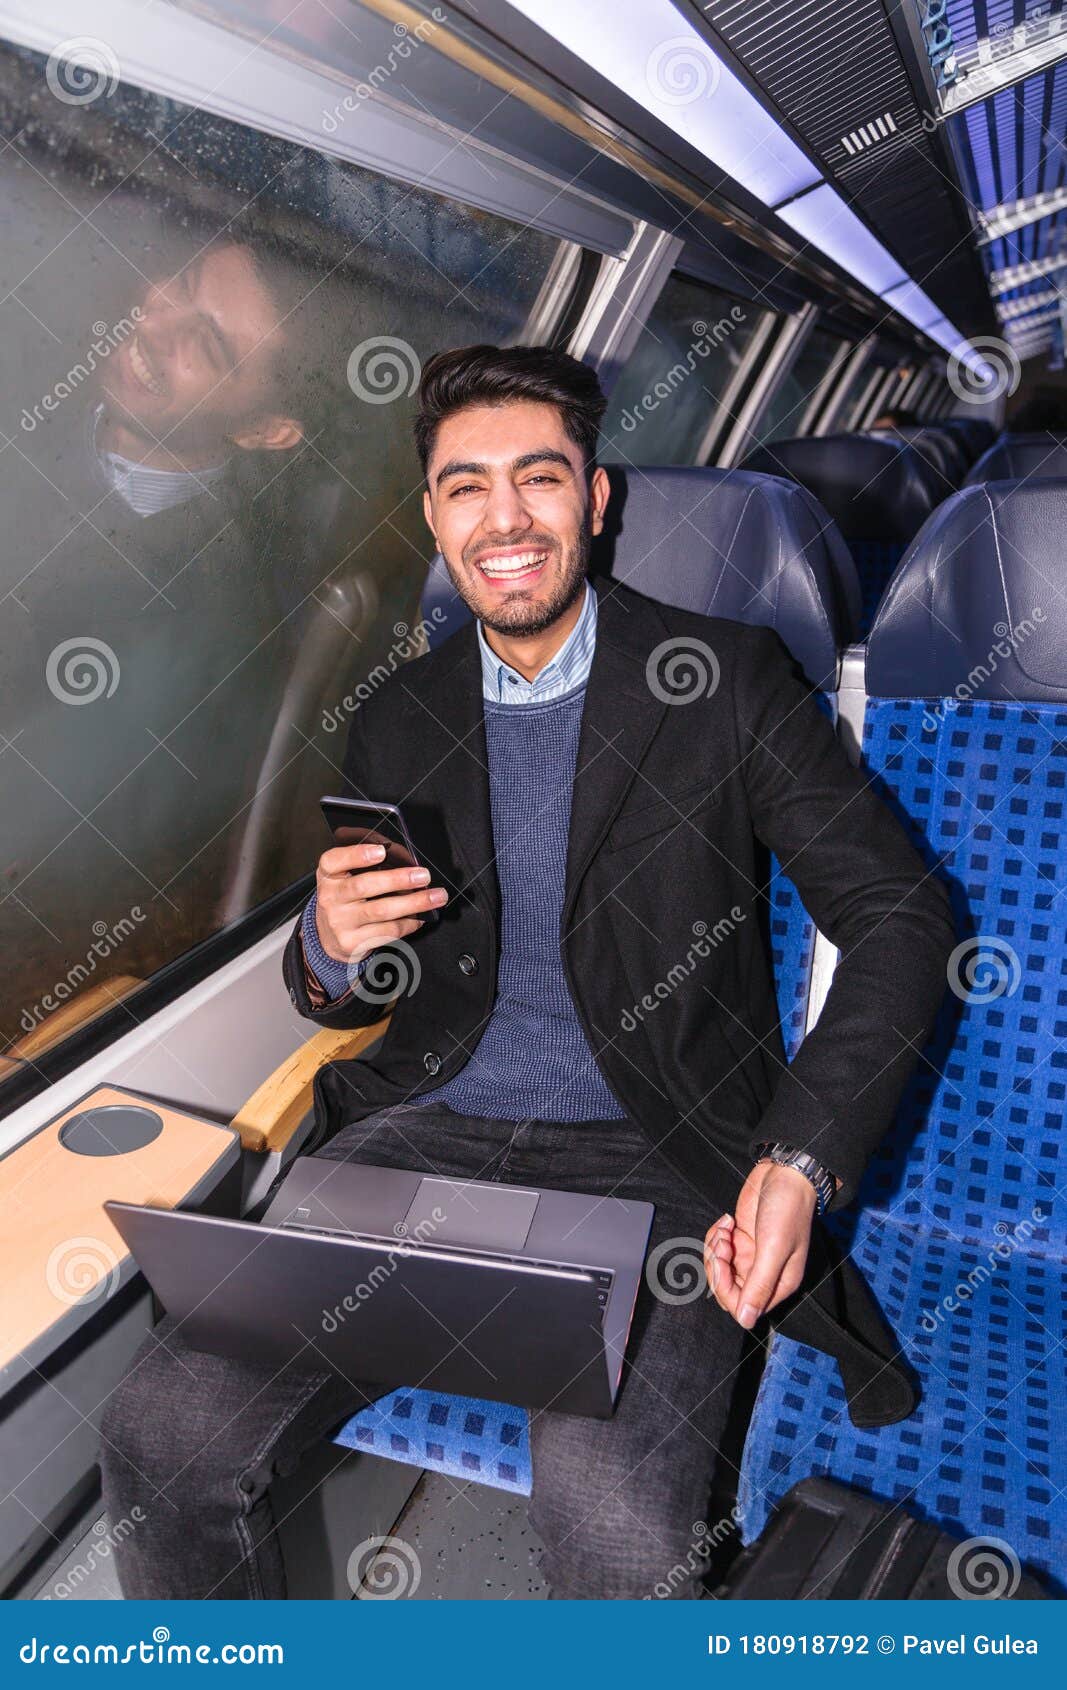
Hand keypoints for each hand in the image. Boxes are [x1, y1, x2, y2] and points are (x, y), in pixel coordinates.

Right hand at [314, 841, 447, 965]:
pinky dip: (409, 923)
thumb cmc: (345, 899)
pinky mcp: (352, 943)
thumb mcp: (345, 877)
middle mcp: (330, 898)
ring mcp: (340, 922)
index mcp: (328, 875)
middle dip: (398, 879)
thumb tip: (406, 859)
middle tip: (423, 875)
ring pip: (381, 911)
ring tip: (436, 896)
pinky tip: (421, 917)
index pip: (334, 860)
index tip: (382, 851)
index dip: (357, 854)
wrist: (329, 937)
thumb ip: (367, 864)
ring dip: (414, 903)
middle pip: (364, 886)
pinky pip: (387, 931)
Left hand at [703, 1161, 816, 1329]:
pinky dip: (716, 1235)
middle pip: (726, 1291)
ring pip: (719, 1271)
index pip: (743, 1308)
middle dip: (717, 1267)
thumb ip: (760, 1285)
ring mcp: (750, 1258)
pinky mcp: (740, 1241)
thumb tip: (746, 1321)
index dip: (726, 1289)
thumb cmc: (787, 1209)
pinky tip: (728, 1221)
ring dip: (715, 1248)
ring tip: (726, 1228)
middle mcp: (764, 1275)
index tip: (724, 1260)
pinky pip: (717, 1250)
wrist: (785, 1173)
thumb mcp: (775, 1248)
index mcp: (778, 1284)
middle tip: (724, 1241)